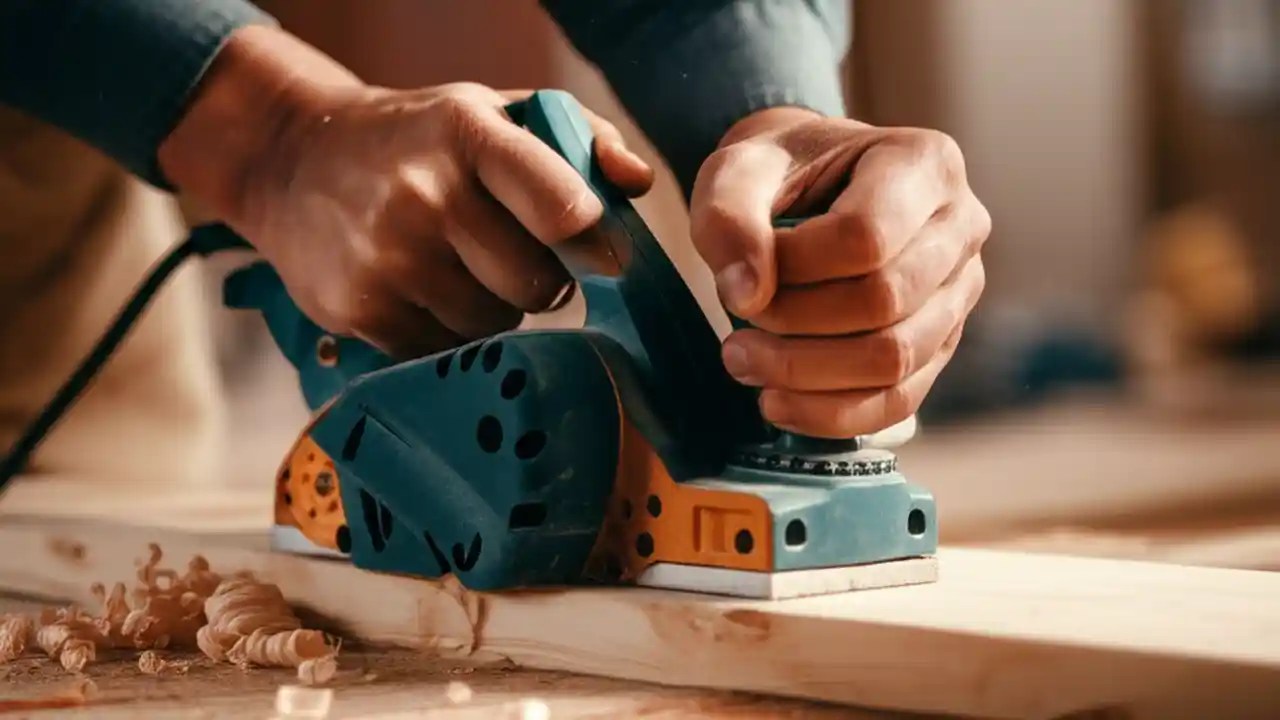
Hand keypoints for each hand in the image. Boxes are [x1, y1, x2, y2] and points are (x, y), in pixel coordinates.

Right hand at [160, 26, 651, 357]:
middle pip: (537, 285)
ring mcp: (387, 258)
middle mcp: (424, 195)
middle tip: (512, 255)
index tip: (603, 253)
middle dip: (541, 279)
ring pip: (495, 324)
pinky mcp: (361, 310)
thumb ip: (577, 139)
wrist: (294, 161)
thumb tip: (637, 183)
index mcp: (467, 134)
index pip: (559, 203)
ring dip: (495, 308)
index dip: (595, 240)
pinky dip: (449, 330)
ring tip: (459, 267)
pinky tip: (424, 289)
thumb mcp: (490, 113)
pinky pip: (446, 349)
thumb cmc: (417, 140)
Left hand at [690, 108, 990, 437]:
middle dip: (795, 327)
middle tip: (733, 333)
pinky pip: (900, 399)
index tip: (742, 275)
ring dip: (807, 375)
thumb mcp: (736, 170)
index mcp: (923, 163)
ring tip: (743, 363)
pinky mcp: (941, 342)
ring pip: (896, 359)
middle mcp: (961, 224)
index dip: (794, 270)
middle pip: (885, 302)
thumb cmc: (778, 172)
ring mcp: (959, 289)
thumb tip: (748, 295)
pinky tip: (775, 401)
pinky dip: (831, 413)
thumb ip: (730, 217)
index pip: (866, 237)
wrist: (807, 187)